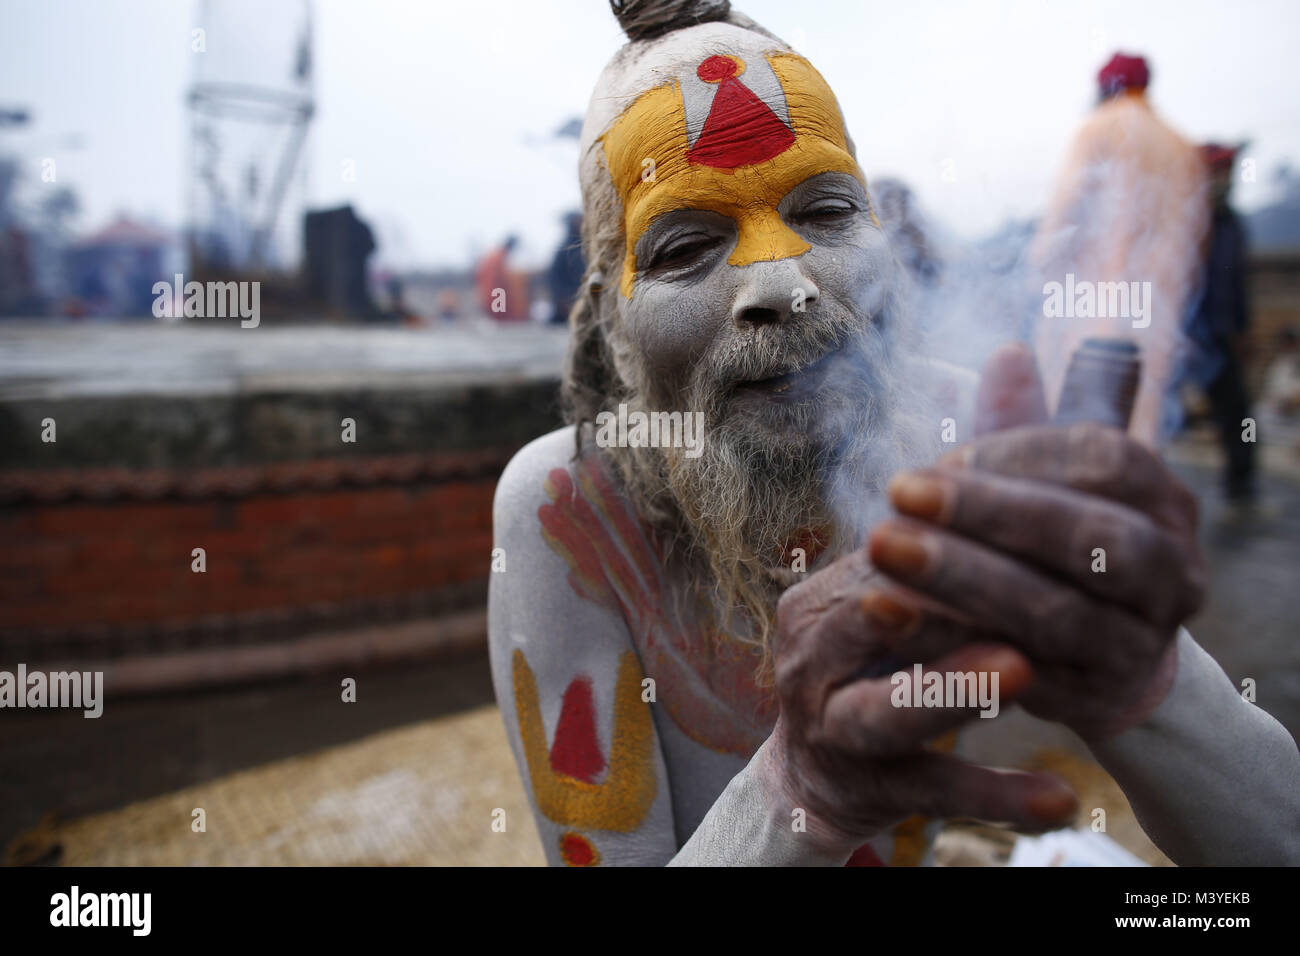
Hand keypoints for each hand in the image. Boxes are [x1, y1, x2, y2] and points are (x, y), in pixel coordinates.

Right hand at [764, 544, 1078, 855]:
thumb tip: (1005, 488)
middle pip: (871, 623)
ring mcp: (833, 733)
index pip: (881, 561)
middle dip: (943, 602)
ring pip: (887, 712)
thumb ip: (920, 561)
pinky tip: (1060, 799)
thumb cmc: (868, 670)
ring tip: (1023, 670)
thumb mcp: (875, 609)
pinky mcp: (870, 793)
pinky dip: (997, 797)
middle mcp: (809, 664)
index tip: (1028, 515)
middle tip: (1017, 580)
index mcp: (816, 607)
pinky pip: (936, 792)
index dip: (950, 537)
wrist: (814, 775)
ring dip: (954, 690)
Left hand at [868, 345, 1206, 742]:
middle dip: (990, 513)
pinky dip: (949, 642)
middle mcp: (1173, 573)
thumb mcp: (1051, 478)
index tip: (941, 453)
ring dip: (961, 580)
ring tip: (879, 548)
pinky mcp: (1092, 698)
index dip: (1020, 453)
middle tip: (896, 491)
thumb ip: (1033, 421)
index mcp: (1167, 502)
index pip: (1107, 459)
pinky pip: (1019, 675)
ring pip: (1054, 612)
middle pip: (1091, 539)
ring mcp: (1138, 642)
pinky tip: (885, 613)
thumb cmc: (1059, 542)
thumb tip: (1009, 354)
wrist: (1094, 656)